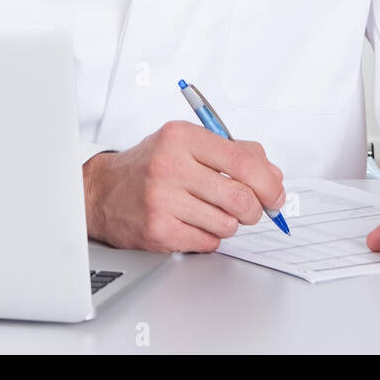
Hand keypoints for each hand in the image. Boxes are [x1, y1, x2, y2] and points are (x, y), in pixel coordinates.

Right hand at [82, 120, 286, 252]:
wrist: (102, 191)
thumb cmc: (150, 165)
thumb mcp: (187, 143)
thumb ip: (233, 153)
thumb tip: (273, 175)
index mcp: (182, 137)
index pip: (245, 162)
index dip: (270, 184)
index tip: (276, 194)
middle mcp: (170, 166)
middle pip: (241, 198)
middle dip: (254, 210)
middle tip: (250, 209)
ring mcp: (162, 200)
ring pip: (227, 224)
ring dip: (227, 223)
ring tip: (208, 211)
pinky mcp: (159, 231)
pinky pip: (208, 242)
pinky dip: (208, 236)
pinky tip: (191, 222)